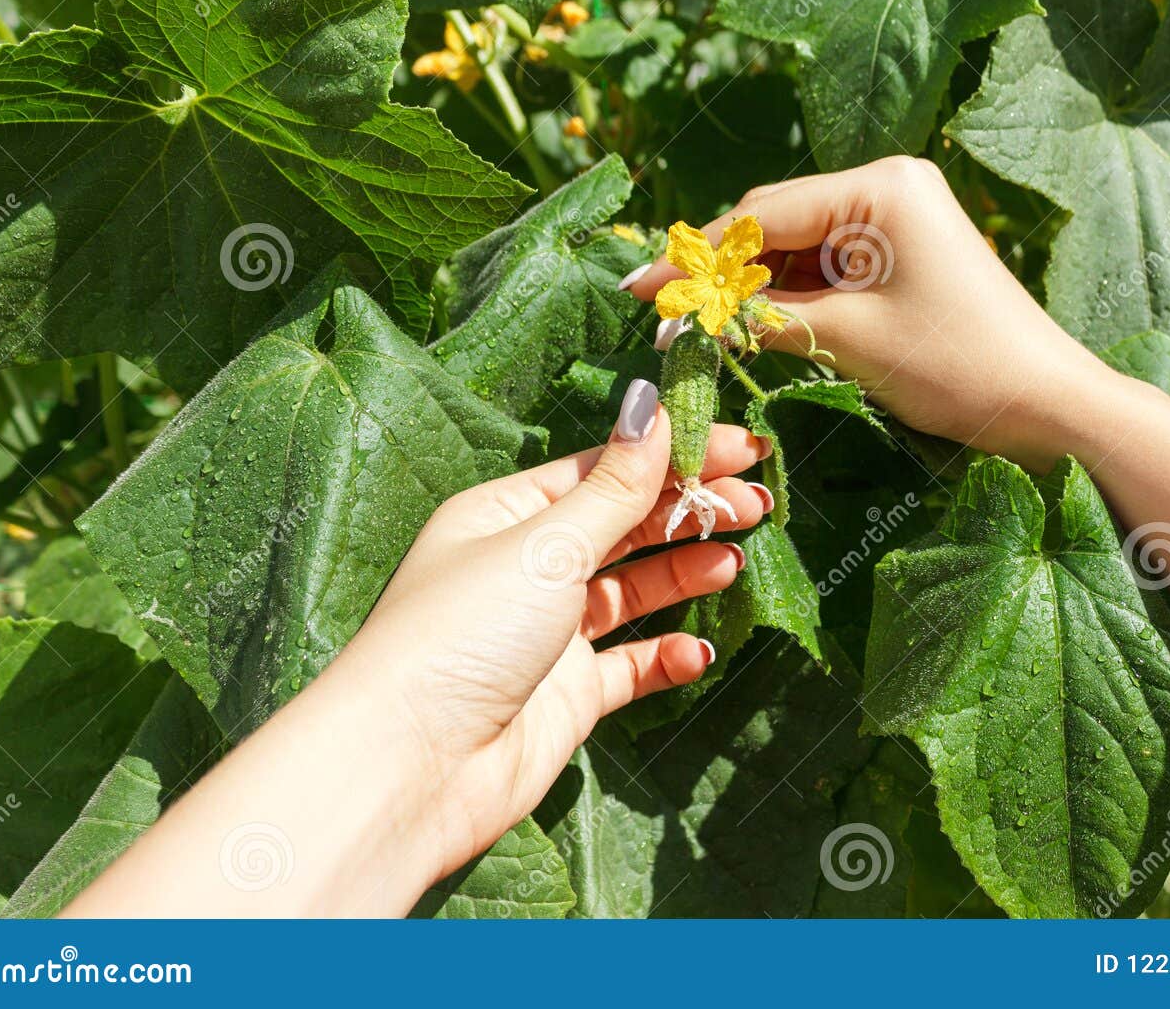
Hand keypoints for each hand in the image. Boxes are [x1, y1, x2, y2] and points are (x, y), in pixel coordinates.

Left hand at [336, 379, 772, 878]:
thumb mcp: (546, 545)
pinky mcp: (566, 694)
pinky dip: (667, 655)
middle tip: (757, 505)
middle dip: (690, 511)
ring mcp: (548, 634)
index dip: (676, 456)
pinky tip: (699, 652)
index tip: (746, 449)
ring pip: (632, 591)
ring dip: (684, 574)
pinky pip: (631, 665)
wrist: (413, 765)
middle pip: (624, 524)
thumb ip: (615, 486)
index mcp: (508, 515)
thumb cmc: (461, 635)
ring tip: (733, 564)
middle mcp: (527, 568)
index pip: (605, 469)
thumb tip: (651, 403)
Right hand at [625, 156, 1116, 468]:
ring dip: (755, 290)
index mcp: (882, 186)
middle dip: (724, 274)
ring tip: (705, 332)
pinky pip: (829, 268)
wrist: (1048, 405)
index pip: (765, 214)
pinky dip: (793, 299)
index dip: (698, 257)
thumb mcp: (851, 338)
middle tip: (667, 318)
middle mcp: (888, 186)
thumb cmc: (957, 365)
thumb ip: (766, 316)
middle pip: (777, 223)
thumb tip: (689, 311)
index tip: (641, 289)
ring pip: (798, 249)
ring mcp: (898, 220)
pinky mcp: (903, 255)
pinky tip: (758, 329)